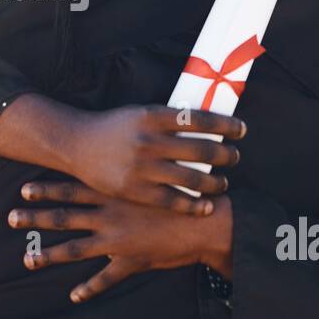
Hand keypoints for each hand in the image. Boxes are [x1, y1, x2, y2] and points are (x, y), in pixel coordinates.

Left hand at [8, 181, 231, 302]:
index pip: (73, 189)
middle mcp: (110, 216)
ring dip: (50, 254)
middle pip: (66, 217)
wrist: (206, 222)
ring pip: (76, 249)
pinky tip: (73, 295)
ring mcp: (117, 240)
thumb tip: (119, 156)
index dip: (48, 189)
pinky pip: (106, 278)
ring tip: (26, 259)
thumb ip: (133, 170)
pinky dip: (89, 288)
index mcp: (114, 194)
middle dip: (37, 217)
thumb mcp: (154, 175)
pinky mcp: (130, 261)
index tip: (23, 187)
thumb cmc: (182, 194)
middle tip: (10, 217)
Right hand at [59, 105, 243, 216]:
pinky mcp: (135, 190)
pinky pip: (173, 200)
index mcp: (154, 116)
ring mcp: (142, 167)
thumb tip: (205, 123)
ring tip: (224, 182)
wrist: (77, 144)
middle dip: (226, 155)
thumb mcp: (140, 113)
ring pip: (192, 178)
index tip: (242, 130)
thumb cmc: (114, 127)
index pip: (201, 119)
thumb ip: (169, 119)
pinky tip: (206, 205)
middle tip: (235, 157)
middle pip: (202, 150)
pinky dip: (194, 204)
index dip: (226, 125)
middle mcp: (150, 140)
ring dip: (215, 182)